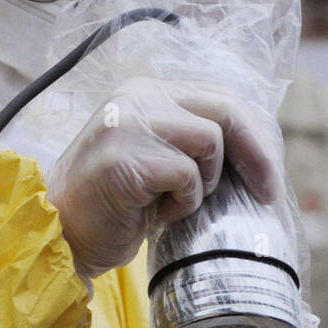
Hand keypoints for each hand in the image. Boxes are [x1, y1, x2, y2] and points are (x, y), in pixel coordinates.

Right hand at [45, 77, 281, 277]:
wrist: (60, 235)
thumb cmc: (112, 208)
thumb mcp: (156, 161)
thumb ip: (190, 142)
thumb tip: (257, 151)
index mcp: (148, 92)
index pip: (221, 97)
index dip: (254, 135)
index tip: (268, 173)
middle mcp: (139, 96)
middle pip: (226, 110)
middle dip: (258, 154)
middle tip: (268, 192)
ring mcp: (131, 122)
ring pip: (210, 141)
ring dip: (204, 184)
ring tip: (175, 204)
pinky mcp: (128, 156)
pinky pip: (187, 175)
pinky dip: (183, 202)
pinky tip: (157, 214)